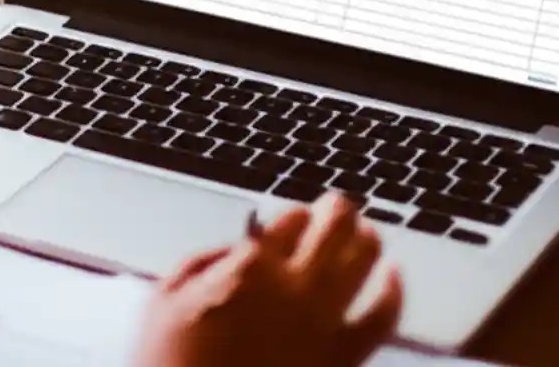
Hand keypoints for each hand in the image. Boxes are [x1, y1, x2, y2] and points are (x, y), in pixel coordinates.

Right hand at [133, 193, 402, 366]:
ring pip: (364, 259)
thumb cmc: (171, 365)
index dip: (294, 216)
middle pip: (334, 226)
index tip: (295, 219)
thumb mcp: (164, 301)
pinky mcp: (342, 356)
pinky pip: (382, 316)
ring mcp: (322, 320)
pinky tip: (394, 276)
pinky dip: (393, 291)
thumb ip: (201, 263)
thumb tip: (234, 248)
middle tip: (338, 208)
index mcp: (248, 267)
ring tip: (366, 233)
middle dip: (337, 211)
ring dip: (366, 238)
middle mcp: (292, 286)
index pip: (288, 221)